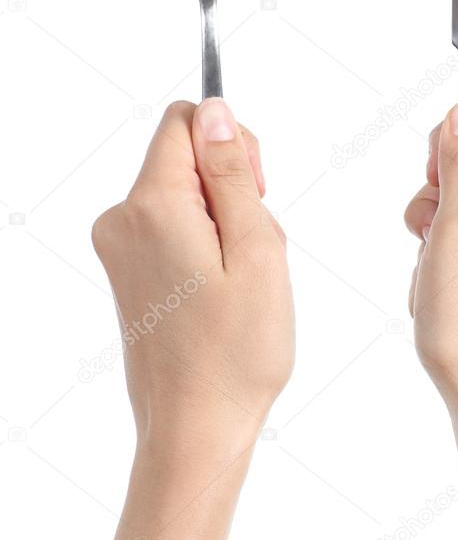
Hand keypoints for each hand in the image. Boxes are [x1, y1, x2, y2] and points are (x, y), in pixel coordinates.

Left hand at [92, 99, 294, 462]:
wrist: (195, 429)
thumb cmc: (236, 352)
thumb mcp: (256, 249)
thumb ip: (232, 172)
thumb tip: (215, 110)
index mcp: (151, 206)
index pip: (185, 121)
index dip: (231, 143)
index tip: (255, 193)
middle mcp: (122, 219)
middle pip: (187, 157)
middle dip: (233, 187)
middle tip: (255, 247)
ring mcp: (120, 247)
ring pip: (188, 195)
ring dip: (226, 221)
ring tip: (241, 280)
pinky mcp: (127, 270)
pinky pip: (175, 226)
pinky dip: (207, 244)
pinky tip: (223, 291)